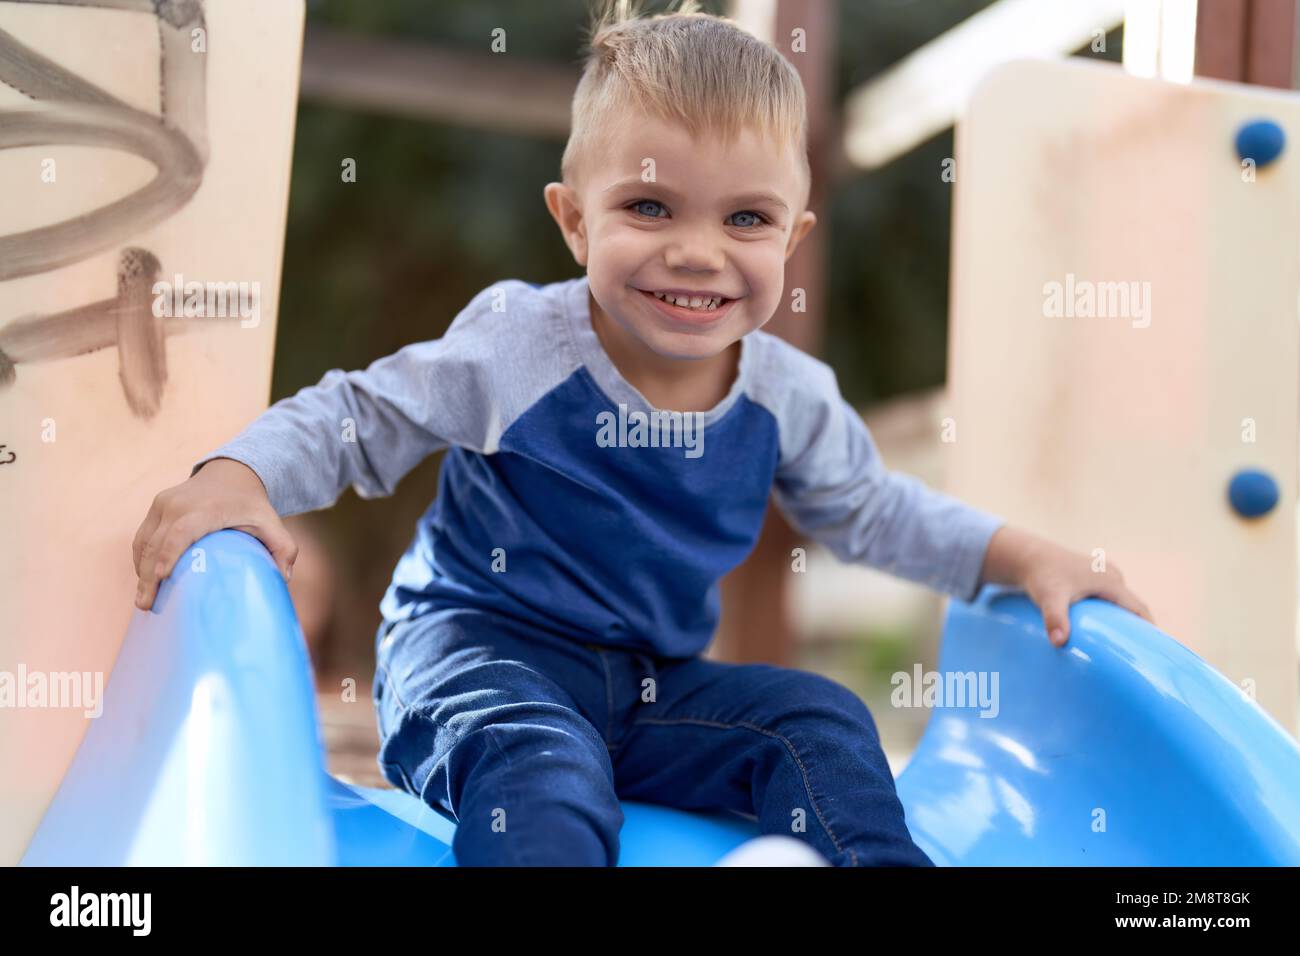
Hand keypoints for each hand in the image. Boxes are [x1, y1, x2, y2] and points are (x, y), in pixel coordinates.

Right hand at [132, 457, 297, 610]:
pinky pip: (143, 536)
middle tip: (145, 605)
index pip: (182, 532)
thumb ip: (283, 547)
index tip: (161, 578)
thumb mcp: (271, 521)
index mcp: (206, 509)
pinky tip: (146, 580)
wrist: (231, 472)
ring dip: (141, 571)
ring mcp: (164, 503)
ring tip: (143, 600)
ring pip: (145, 541)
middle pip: (157, 542)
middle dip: (148, 575)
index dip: (169, 554)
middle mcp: (179, 504)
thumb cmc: (251, 503)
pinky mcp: (156, 506)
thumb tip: (284, 578)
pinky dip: (141, 558)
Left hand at [981, 526, 1154, 646]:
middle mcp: (1112, 576)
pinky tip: (1106, 631)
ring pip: (1121, 603)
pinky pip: (1110, 600)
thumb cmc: (1041, 576)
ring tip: (1127, 649)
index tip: (1156, 654)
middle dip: (1139, 630)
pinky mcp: (1093, 578)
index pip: (1139, 609)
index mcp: (1111, 581)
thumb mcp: (1049, 598)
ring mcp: (1103, 575)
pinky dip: (1112, 614)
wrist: (1028, 557)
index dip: (1150, 631)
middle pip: (1133, 607)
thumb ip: (1055, 619)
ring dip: (1125, 622)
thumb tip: (1059, 643)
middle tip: (1142, 658)